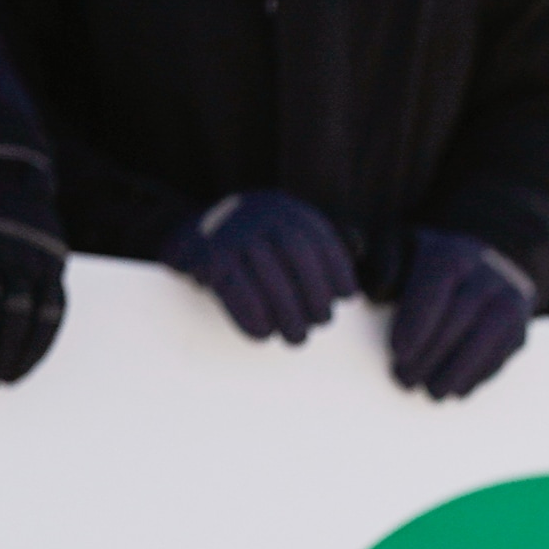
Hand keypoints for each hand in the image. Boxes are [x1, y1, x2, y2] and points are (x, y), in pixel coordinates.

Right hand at [166, 191, 357, 342]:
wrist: (188, 234)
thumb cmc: (251, 244)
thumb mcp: (285, 233)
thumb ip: (320, 242)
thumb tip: (360, 245)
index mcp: (285, 210)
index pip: (321, 239)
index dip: (339, 270)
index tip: (348, 298)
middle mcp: (259, 214)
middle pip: (297, 255)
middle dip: (315, 294)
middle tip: (320, 323)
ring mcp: (231, 233)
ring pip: (268, 275)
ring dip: (287, 313)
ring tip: (296, 337)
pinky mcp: (209, 257)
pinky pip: (236, 290)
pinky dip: (252, 317)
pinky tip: (263, 335)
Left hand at [389, 230, 538, 399]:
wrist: (485, 268)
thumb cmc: (427, 269)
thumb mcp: (400, 255)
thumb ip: (380, 263)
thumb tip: (374, 293)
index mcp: (452, 252)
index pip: (436, 288)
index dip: (416, 323)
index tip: (398, 353)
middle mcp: (487, 272)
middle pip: (459, 318)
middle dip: (430, 355)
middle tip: (404, 380)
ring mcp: (511, 298)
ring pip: (486, 339)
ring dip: (456, 372)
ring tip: (431, 392)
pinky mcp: (521, 325)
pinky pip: (502, 353)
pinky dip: (478, 376)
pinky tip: (457, 390)